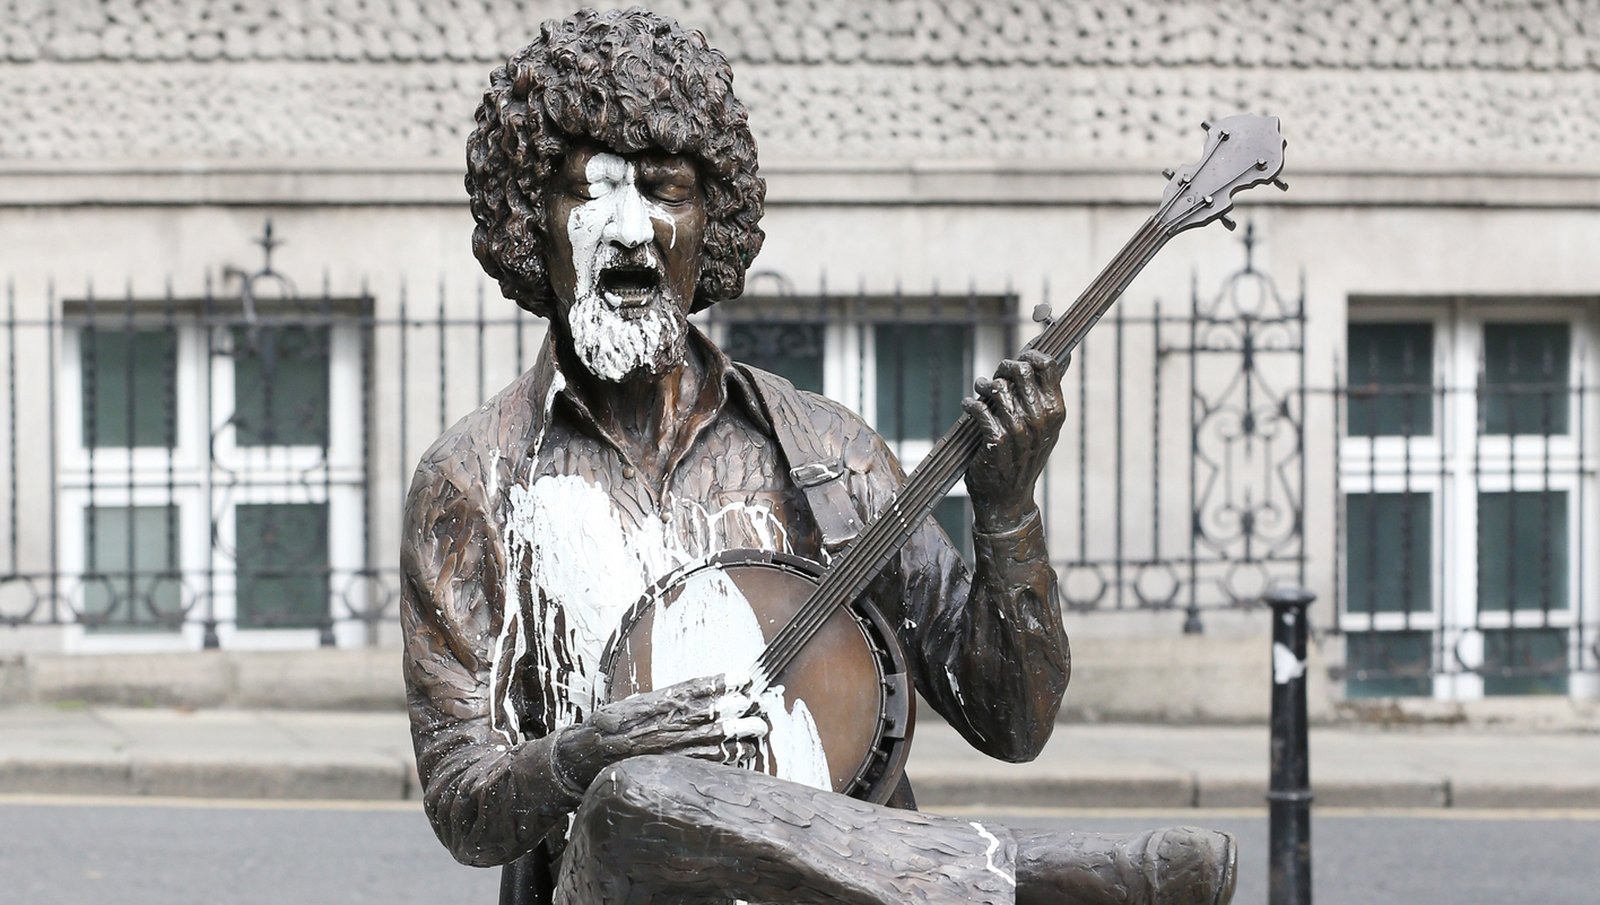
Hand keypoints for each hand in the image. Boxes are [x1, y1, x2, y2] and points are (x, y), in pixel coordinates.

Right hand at [553, 672, 767, 790]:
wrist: (590, 755)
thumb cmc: (614, 726)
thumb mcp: (638, 701)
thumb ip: (668, 697)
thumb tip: (699, 691)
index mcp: (664, 700)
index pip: (702, 686)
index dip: (727, 681)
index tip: (745, 676)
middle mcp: (672, 722)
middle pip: (719, 712)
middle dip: (743, 708)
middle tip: (759, 704)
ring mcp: (677, 746)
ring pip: (721, 738)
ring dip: (744, 733)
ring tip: (760, 728)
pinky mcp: (678, 767)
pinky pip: (713, 762)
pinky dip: (733, 756)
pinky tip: (746, 751)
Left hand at [960, 349, 1066, 532]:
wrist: (1009, 497)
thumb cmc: (1025, 457)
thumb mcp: (1045, 426)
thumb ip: (1048, 394)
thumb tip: (1065, 356)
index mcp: (1056, 411)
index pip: (1047, 366)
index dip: (1030, 355)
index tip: (1019, 359)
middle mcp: (1040, 419)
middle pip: (1020, 371)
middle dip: (1004, 367)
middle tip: (995, 375)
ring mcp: (1018, 431)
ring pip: (997, 387)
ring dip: (983, 385)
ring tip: (979, 388)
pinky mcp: (996, 441)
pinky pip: (980, 409)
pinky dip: (971, 404)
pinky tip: (969, 405)